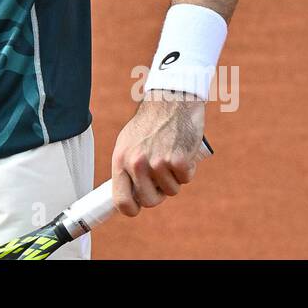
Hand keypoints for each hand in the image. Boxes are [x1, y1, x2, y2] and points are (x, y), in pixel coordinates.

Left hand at [110, 90, 206, 216]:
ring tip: (171, 154)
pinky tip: (182, 150)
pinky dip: (188, 168)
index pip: (120, 199)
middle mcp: (136, 163)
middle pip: (149, 200)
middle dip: (158, 193)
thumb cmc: (150, 123)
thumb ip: (127, 167)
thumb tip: (127, 195)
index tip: (138, 207)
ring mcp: (157, 162)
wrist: (171, 99)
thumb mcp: (128, 143)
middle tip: (162, 176)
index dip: (131, 209)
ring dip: (174, 178)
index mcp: (120, 159)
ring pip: (171, 191)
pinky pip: (186, 178)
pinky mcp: (178, 160)